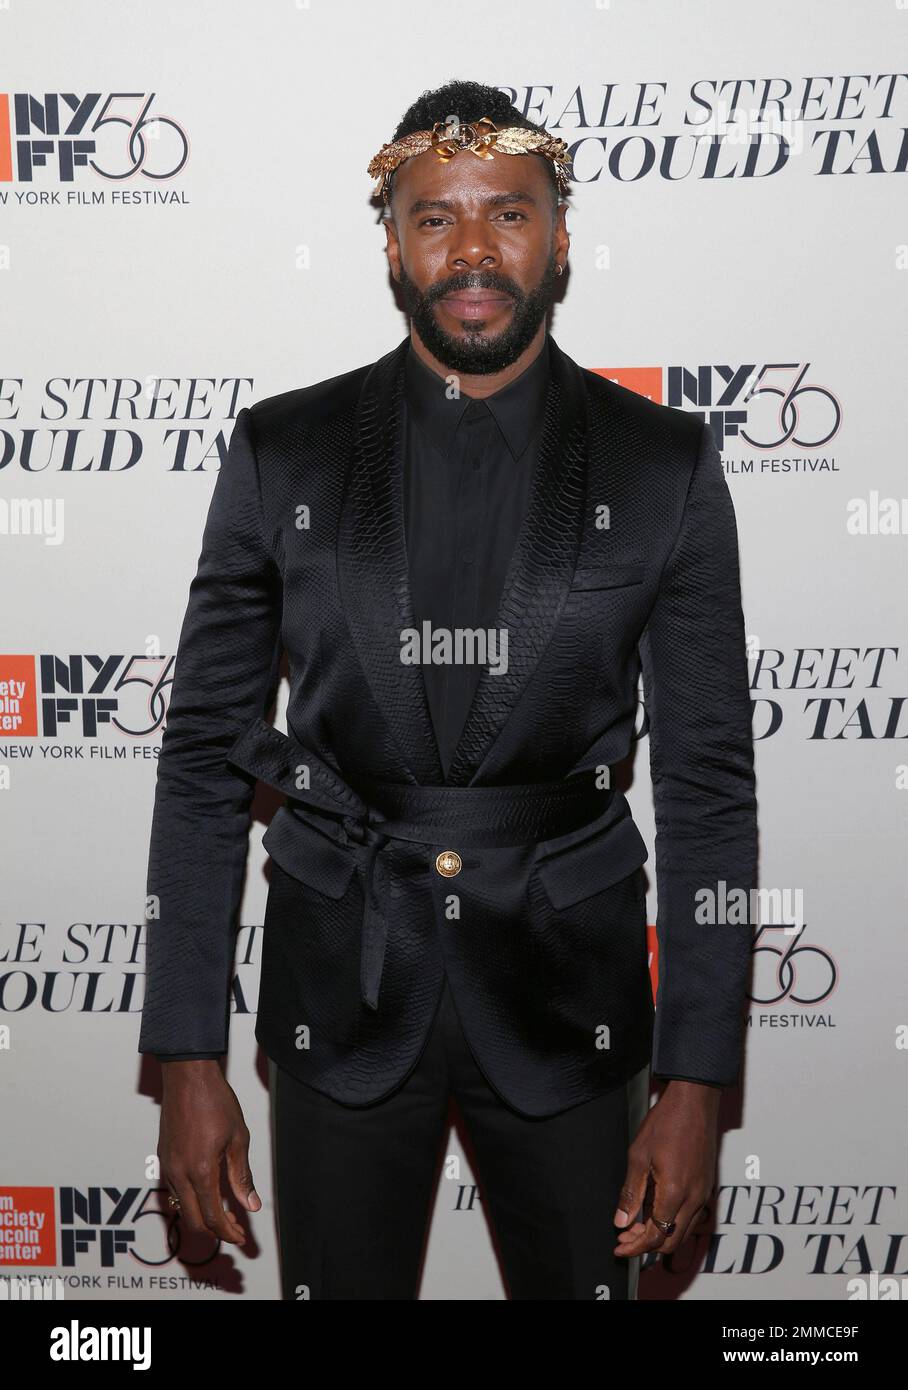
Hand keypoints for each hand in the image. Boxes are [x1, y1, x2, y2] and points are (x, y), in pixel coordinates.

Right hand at [158, 1060, 260, 1245]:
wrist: (188, 1077)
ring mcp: (167, 1166)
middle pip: (194, 1221)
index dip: (228, 1232)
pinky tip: (206, 1191)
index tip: (242, 1237)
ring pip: (181, 1207)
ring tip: (225, 1211)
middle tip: (236, 1228)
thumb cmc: (215, 1101)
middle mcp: (178, 1174)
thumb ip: (241, 1175)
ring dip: (202, 1216)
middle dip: (215, 1231)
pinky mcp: (163, 1158)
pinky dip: (190, 1200)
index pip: (213, 1217)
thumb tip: (251, 1204)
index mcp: (200, 1171)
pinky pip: (173, 1190)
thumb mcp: (238, 1138)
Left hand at [613, 1079, 718, 1258]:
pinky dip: (673, 1222)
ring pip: (684, 1231)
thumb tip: (621, 1221)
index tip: (620, 1248)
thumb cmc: (667, 1122)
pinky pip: (692, 1215)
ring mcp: (704, 1192)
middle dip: (646, 1245)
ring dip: (661, 1235)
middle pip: (672, 1241)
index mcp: (675, 1193)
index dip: (635, 1247)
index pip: (655, 1236)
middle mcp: (694, 1198)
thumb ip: (631, 1192)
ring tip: (637, 1226)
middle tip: (626, 1238)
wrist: (694, 1101)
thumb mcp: (638, 1155)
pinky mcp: (707, 1185)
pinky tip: (656, 1209)